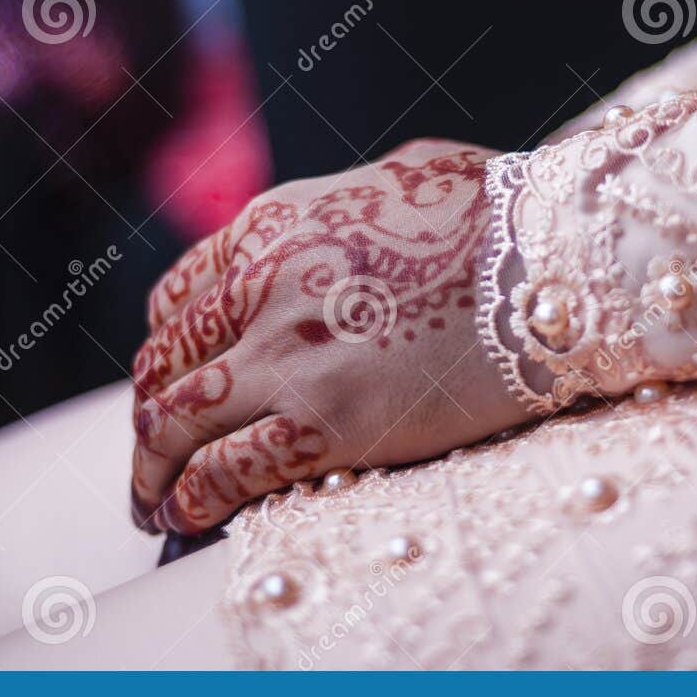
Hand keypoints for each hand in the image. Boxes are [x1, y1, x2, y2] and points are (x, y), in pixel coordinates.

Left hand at [129, 139, 533, 532]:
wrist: (548, 258)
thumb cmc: (496, 212)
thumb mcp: (394, 179)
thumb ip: (339, 211)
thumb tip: (337, 225)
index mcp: (272, 228)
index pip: (179, 299)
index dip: (166, 352)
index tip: (171, 383)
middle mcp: (259, 289)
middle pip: (164, 365)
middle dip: (149, 418)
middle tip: (153, 455)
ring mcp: (285, 357)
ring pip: (173, 422)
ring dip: (152, 469)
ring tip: (152, 504)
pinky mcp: (322, 422)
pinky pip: (224, 472)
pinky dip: (192, 499)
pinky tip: (187, 517)